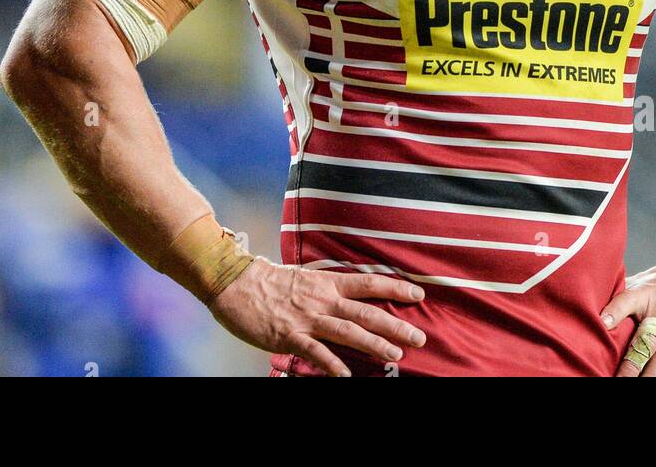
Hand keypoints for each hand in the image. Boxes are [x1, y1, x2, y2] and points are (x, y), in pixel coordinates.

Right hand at [208, 258, 427, 376]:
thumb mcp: (305, 278)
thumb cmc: (269, 281)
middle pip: (366, 311)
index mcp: (328, 282)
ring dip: (374, 344)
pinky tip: (347, 377)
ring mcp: (308, 319)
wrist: (236, 283)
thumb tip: (348, 295)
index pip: (369, 283)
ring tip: (396, 354)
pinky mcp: (290, 336)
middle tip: (419, 337)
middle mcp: (323, 299)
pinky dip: (332, 364)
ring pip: (348, 331)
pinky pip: (315, 353)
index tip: (419, 294)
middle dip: (395, 324)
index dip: (396, 287)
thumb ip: (327, 288)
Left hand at [601, 261, 655, 376]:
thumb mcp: (645, 281)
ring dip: (649, 376)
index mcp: (648, 294)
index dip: (614, 312)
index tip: (602, 324)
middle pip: (646, 341)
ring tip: (636, 383)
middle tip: (617, 378)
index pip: (628, 300)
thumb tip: (594, 306)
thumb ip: (623, 295)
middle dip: (630, 364)